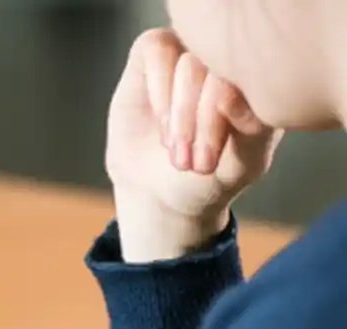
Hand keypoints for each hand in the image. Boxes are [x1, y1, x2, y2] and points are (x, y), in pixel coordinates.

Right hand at [106, 29, 280, 262]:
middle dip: (202, 122)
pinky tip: (162, 126)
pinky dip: (158, 92)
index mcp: (264, 78)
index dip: (230, 117)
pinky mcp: (154, 50)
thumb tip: (229, 96)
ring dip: (179, 114)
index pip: (255, 76)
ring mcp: (193, 50)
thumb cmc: (211, 173)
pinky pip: (156, 50)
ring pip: (189, 63)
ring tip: (177, 155)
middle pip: (221, 70)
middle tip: (195, 166)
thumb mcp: (243, 161)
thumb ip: (251, 128)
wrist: (161, 188)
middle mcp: (230, 59)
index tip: (212, 164)